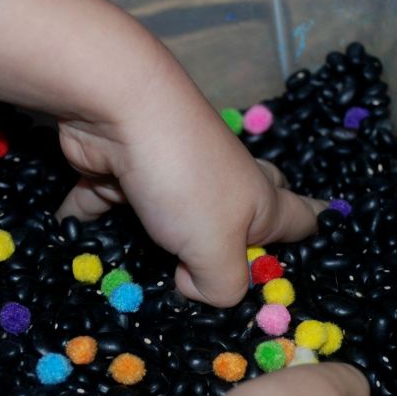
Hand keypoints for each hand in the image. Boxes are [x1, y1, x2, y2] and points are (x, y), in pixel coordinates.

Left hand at [55, 71, 322, 307]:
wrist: (117, 107)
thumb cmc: (185, 181)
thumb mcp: (217, 249)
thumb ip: (221, 284)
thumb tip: (196, 288)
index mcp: (259, 203)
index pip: (305, 219)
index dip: (314, 236)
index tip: (315, 258)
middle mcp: (223, 188)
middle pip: (248, 211)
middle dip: (248, 238)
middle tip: (237, 268)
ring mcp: (174, 179)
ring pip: (177, 218)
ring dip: (167, 246)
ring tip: (155, 284)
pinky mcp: (124, 175)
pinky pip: (112, 208)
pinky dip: (96, 228)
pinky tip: (81, 258)